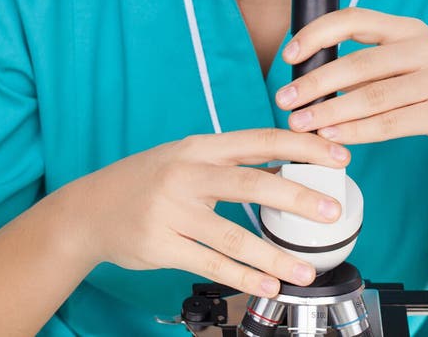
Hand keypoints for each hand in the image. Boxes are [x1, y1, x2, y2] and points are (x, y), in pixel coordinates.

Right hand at [65, 128, 350, 297]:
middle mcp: (188, 174)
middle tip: (331, 211)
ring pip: (233, 236)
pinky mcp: (161, 245)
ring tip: (305, 269)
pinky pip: (210, 264)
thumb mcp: (188, 157)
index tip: (337, 155)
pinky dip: (243, 277)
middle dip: (297, 197)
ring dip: (274, 256)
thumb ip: (232, 162)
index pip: (261, 140)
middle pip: (252, 183)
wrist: (90, 208)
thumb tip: (287, 169)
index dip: (302, 147)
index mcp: (202, 147)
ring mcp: (172, 210)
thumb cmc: (149, 179)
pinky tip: (268, 285)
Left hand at [275, 7, 427, 169]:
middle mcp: (427, 47)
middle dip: (315, 82)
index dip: (318, 33)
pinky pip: (391, 124)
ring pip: (372, 97)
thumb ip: (369, 63)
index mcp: (410, 28)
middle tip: (284, 99)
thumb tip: (310, 75)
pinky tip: (332, 136)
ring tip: (300, 123)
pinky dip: (357, 131)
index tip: (288, 54)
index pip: (356, 19)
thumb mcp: (409, 63)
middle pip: (359, 63)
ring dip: (330, 111)